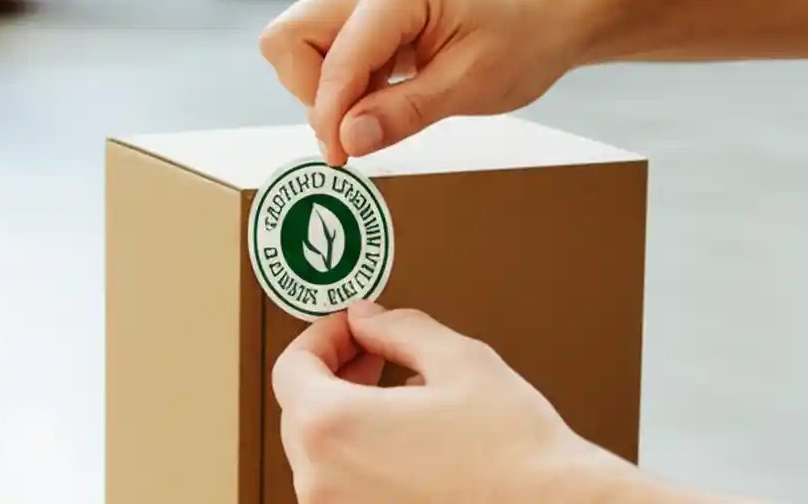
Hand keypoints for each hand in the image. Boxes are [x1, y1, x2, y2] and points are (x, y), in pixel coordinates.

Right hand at [259, 0, 596, 164]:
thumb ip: (405, 112)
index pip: (334, 61)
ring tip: (380, 108)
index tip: (342, 158)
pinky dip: (340, 82)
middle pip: (289, 39)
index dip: (330, 116)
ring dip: (325, 89)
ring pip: (296, 44)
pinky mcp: (358, 7)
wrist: (545, 17)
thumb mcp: (470, 86)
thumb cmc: (519, 43)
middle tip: (359, 127)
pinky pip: (319, 49)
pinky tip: (384, 93)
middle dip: (313, 93)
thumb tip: (347, 140)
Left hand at [273, 301, 694, 502]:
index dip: (321, 337)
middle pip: (301, 412)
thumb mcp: (458, 360)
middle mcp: (323, 482)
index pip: (291, 369)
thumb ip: (397, 329)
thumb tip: (369, 319)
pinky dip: (364, 457)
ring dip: (350, 415)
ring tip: (404, 397)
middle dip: (335, 374)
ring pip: (323, 453)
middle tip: (374, 354)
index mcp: (333, 429)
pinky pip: (346, 487)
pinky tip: (411, 442)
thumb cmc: (516, 455)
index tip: (351, 329)